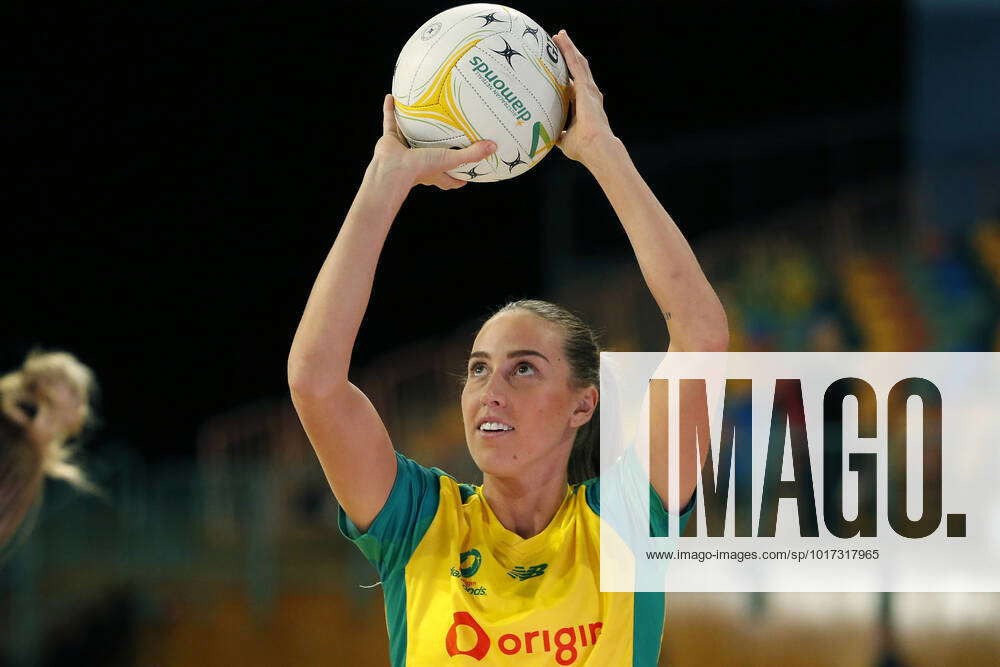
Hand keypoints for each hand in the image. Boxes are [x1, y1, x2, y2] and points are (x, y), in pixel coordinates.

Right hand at [371, 94, 496, 189]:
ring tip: (419, 115)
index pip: (449, 179)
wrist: (393, 169)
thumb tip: (493, 147)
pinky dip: (390, 110)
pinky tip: (392, 97)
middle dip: (437, 150)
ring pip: (408, 137)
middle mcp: (419, 162)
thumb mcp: (451, 159)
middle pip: (430, 157)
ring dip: (412, 126)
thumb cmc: (421, 167)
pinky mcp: (389, 141)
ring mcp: (403, 151)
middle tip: (446, 140)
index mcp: (434, 172)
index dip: (458, 179)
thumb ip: (472, 154)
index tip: (468, 177)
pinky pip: (390, 122)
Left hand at [552, 30, 617, 165]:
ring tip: (560, 36)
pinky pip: (576, 65)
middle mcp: (588, 95)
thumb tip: (545, 136)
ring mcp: (589, 90)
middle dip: (568, 55)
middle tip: (558, 42)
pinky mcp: (586, 88)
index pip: (573, 84)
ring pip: (578, 63)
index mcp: (583, 105)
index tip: (556, 66)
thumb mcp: (565, 140)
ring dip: (569, 49)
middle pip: (577, 69)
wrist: (596, 148)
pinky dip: (569, 52)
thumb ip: (557, 134)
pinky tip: (562, 41)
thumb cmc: (584, 148)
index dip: (566, 74)